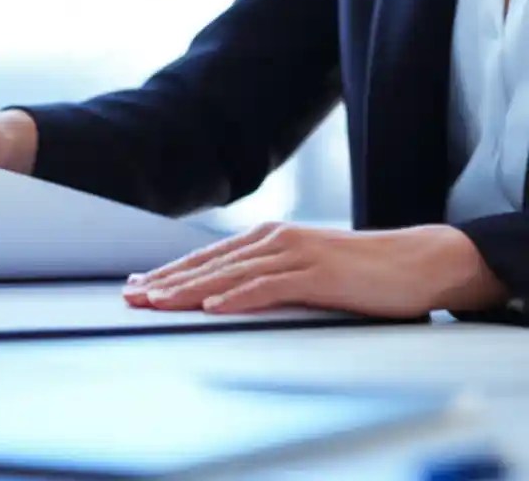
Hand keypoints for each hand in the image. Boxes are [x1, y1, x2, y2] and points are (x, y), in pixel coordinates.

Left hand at [122, 222, 506, 316]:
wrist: (415, 261)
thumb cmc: (357, 272)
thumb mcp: (302, 271)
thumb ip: (267, 277)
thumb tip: (226, 295)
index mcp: (266, 239)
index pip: (206, 259)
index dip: (169, 273)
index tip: (136, 288)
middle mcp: (273, 240)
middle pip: (208, 265)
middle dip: (165, 282)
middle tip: (130, 298)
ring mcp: (294, 254)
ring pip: (228, 274)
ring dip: (189, 290)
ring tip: (157, 302)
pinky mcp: (316, 273)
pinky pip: (268, 286)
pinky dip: (238, 296)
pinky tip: (213, 307)